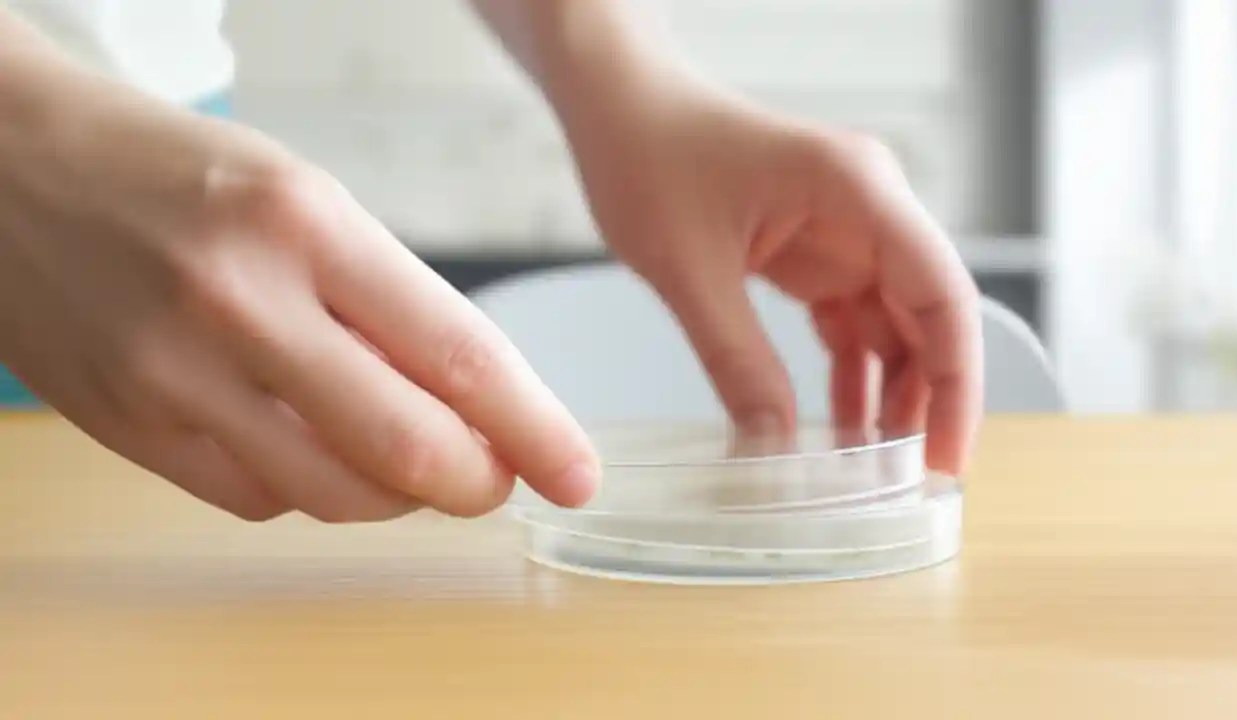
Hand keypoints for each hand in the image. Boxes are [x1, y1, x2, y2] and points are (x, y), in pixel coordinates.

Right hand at [0, 56, 598, 520]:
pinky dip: (313, 490)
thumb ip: (387, 302)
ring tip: (411, 458)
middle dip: (477, 482)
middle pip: (404, 449)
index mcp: (306, 224)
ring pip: (334, 493)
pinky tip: (317, 449)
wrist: (11, 164)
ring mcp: (173, 375)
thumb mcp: (305, 199)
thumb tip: (477, 406)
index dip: (535, 429)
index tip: (576, 471)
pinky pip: (257, 500)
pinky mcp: (126, 426)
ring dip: (399, 495)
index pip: (458, 354)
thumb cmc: (177, 172)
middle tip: (497, 477)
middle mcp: (239, 303)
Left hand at [562, 76, 981, 472]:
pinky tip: (840, 429)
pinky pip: (851, 324)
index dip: (958, 382)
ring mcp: (846, 231)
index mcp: (858, 191)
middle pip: (929, 315)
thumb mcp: (688, 267)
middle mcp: (869, 209)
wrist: (618, 107)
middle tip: (910, 480)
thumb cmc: (650, 154)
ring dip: (889, 393)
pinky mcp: (816, 252)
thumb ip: (737, 359)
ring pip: (894, 326)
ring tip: (870, 469)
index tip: (947, 456)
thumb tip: (775, 446)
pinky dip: (851, 375)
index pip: (941, 294)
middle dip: (928, 398)